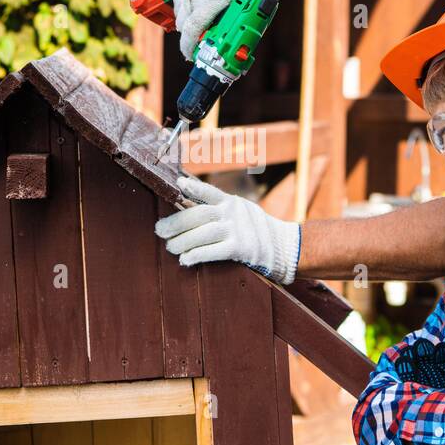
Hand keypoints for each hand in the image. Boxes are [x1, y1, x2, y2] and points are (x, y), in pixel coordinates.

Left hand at [154, 175, 299, 283]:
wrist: (284, 247)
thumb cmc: (257, 230)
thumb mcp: (242, 212)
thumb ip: (220, 209)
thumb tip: (189, 207)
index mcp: (232, 202)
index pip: (210, 192)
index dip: (193, 188)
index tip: (177, 184)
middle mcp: (233, 213)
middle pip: (199, 215)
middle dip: (176, 222)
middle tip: (159, 230)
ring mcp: (238, 230)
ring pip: (203, 233)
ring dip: (183, 241)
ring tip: (170, 247)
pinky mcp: (241, 248)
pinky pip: (215, 251)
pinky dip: (197, 255)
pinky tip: (185, 260)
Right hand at [170, 0, 269, 60]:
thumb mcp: (243, 6)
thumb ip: (229, 26)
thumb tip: (221, 47)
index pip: (191, 30)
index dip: (189, 46)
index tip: (190, 54)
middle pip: (182, 22)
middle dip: (190, 32)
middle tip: (201, 35)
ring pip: (177, 8)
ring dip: (187, 16)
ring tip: (201, 15)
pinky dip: (183, 1)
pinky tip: (196, 0)